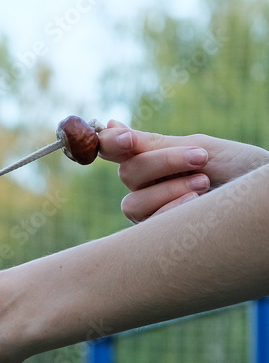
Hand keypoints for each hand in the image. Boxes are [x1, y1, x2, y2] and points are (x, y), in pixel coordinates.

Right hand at [98, 120, 268, 222]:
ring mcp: (149, 212)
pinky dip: (171, 210)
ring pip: (132, 202)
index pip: (112, 149)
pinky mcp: (158, 236)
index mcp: (150, 158)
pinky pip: (147, 224)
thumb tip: (109, 126)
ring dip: (169, 190)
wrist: (264, 201)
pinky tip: (195, 204)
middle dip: (162, 163)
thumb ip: (155, 143)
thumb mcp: (199, 148)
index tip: (127, 140)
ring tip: (204, 184)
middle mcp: (144, 186)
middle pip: (127, 173)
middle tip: (200, 159)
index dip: (110, 144)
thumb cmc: (239, 171)